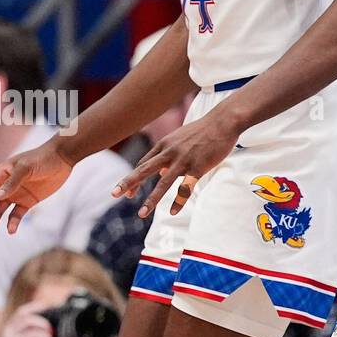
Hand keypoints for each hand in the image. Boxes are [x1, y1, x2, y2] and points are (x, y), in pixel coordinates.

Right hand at [0, 139, 74, 240]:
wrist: (62, 159)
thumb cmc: (42, 158)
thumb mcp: (26, 168)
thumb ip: (12, 182)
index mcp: (0, 174)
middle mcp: (4, 186)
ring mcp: (15, 194)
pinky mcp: (28, 201)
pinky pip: (16, 215)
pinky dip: (12, 223)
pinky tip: (11, 230)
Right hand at [0, 301, 56, 336]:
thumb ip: (29, 329)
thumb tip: (46, 316)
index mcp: (10, 328)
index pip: (21, 312)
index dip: (35, 307)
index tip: (49, 305)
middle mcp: (8, 335)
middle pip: (28, 320)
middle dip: (43, 323)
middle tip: (51, 331)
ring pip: (32, 333)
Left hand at [113, 112, 236, 218]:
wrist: (222, 122)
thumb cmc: (203, 131)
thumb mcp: (180, 139)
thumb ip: (169, 155)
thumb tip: (162, 173)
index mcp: (164, 145)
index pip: (143, 164)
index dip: (132, 179)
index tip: (125, 192)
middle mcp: (169, 152)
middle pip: (144, 170)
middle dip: (128, 183)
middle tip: (114, 194)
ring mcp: (183, 160)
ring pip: (163, 182)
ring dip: (151, 200)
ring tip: (141, 214)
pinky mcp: (198, 167)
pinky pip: (185, 188)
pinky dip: (178, 201)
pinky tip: (172, 212)